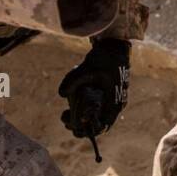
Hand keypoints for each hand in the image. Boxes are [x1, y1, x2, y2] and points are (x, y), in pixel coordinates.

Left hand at [58, 38, 129, 160]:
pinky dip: (85, 110)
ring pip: (97, 116)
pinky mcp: (108, 94)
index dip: (89, 130)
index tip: (74, 127)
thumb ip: (73, 81)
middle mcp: (116, 103)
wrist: (114, 45)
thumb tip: (61, 94)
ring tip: (65, 114)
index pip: (104, 125)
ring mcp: (112, 99)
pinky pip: (97, 108)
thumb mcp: (87, 69)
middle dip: (81, 125)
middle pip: (99, 123)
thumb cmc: (104, 57)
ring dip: (81, 118)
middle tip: (65, 120)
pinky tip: (72, 105)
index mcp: (115, 102)